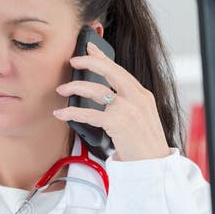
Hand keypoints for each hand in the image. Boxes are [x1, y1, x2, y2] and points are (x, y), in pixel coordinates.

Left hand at [53, 42, 171, 161]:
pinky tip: (62, 113)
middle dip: (89, 62)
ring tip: (62, 89)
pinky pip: (89, 113)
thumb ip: (127, 104)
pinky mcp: (118, 123)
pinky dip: (72, 112)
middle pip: (110, 71)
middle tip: (72, 61)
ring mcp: (128, 109)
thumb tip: (104, 97)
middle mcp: (137, 98)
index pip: (119, 69)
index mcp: (142, 94)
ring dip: (75, 87)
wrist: (153, 165)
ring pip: (96, 90)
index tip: (89, 48)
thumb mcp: (141, 117)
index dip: (103, 57)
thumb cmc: (144, 144)